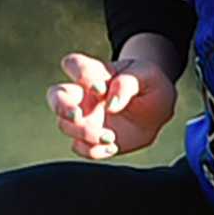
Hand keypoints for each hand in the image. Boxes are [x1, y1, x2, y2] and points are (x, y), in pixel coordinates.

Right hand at [45, 52, 175, 160]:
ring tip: (110, 136)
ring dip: (84, 133)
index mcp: (96, 74)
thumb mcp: (148, 76)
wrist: (158, 110)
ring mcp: (85, 118)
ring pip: (65, 125)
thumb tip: (111, 103)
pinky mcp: (91, 139)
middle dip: (61, 106)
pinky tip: (112, 146)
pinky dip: (92, 150)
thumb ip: (128, 83)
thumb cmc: (149, 86)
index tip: (101, 89)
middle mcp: (84, 95)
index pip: (73, 64)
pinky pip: (79, 148)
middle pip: (55, 95)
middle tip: (78, 115)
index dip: (80, 75)